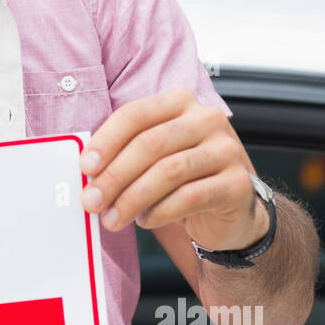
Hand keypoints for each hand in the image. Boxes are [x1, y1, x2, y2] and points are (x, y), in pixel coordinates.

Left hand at [78, 87, 268, 251]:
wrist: (229, 211)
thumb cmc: (184, 179)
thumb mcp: (153, 158)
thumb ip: (125, 154)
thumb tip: (87, 172)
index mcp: (181, 103)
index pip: (136, 114)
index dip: (106, 141)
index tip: (85, 168)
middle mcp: (207, 119)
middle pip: (150, 144)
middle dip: (114, 176)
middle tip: (92, 201)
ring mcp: (227, 150)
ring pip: (169, 171)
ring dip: (132, 198)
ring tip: (113, 218)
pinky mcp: (238, 183)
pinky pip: (190, 197)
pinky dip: (160, 212)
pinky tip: (145, 221)